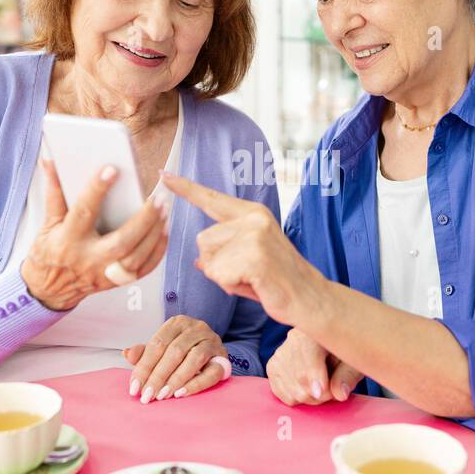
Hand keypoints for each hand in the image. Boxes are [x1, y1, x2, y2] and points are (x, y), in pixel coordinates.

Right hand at [21, 160, 168, 310]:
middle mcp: (88, 259)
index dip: (97, 190)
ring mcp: (104, 274)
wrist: (48, 290)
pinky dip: (157, 250)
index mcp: (68, 240)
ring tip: (165, 210)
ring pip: (137, 256)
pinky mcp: (116, 283)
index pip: (84, 211)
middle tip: (158, 198)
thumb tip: (51, 162)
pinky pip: (143, 269)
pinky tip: (164, 231)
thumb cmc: (48, 253)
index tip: (111, 169)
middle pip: (121, 241)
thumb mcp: (47, 222)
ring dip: (154, 233)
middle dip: (143, 219)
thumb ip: (54, 192)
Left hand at [122, 315, 230, 403]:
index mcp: (177, 323)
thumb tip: (127, 354)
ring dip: (176, 379)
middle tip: (147, 396)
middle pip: (174, 352)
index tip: (134, 388)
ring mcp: (212, 341)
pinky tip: (181, 394)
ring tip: (162, 396)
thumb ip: (145, 352)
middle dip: (158, 376)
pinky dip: (196, 383)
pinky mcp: (223, 357)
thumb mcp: (162, 348)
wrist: (211, 351)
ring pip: (194, 359)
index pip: (157, 344)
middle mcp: (196, 328)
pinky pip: (211, 372)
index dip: (144, 367)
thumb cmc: (182, 350)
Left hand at [159, 171, 327, 328]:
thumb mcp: (247, 259)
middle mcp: (252, 219)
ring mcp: (254, 236)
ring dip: (224, 277)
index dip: (185, 188)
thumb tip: (200, 260)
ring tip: (251, 278)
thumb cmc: (277, 280)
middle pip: (202, 240)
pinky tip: (254, 285)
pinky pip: (219, 275)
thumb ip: (223, 253)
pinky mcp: (255, 256)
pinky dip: (231, 286)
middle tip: (247, 273)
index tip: (164, 175)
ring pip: (209, 259)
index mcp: (252, 213)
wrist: (310, 298)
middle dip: (216, 263)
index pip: (211, 198)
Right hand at [265, 329, 365, 405]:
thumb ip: (348, 376)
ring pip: (290, 388)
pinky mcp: (272, 367)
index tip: (323, 393)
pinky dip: (295, 398)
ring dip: (309, 397)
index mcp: (315, 330)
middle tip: (333, 393)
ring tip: (322, 389)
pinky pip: (280, 392)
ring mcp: (280, 353)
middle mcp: (292, 338)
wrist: (331, 346)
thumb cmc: (345, 353)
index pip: (310, 355)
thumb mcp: (354, 360)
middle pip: (300, 376)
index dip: (316, 378)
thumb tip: (339, 393)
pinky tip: (308, 389)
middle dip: (319, 394)